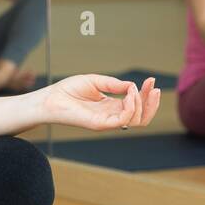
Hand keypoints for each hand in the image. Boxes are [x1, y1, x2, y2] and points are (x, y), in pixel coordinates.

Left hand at [39, 74, 160, 130]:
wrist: (50, 98)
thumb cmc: (68, 90)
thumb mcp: (96, 81)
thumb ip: (115, 84)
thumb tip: (133, 86)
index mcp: (111, 106)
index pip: (136, 105)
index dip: (146, 94)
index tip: (151, 80)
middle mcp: (111, 115)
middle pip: (141, 116)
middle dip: (151, 102)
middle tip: (154, 88)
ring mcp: (107, 121)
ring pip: (136, 121)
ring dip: (142, 103)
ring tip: (136, 89)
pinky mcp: (100, 124)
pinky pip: (122, 120)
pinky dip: (131, 108)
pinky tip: (129, 95)